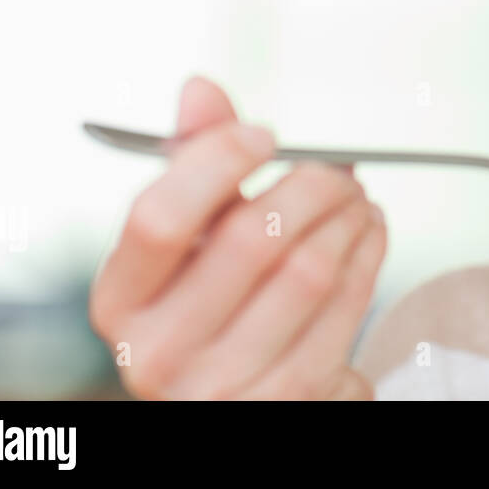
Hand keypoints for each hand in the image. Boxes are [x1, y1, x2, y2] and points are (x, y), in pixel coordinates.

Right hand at [89, 76, 386, 398]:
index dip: (218, 161)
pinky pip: (345, 306)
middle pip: (252, 238)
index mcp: (119, 301)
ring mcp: (222, 386)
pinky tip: (368, 233)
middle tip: (338, 168)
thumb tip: (200, 89)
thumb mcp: (192, 243)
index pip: (159, 217)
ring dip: (348, 218)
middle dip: (312, 186)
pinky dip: (368, 255)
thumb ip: (194, 165)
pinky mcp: (288, 400)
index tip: (265, 134)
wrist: (245, 399)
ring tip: (356, 198)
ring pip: (310, 270)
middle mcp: (157, 352)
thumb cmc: (215, 307)